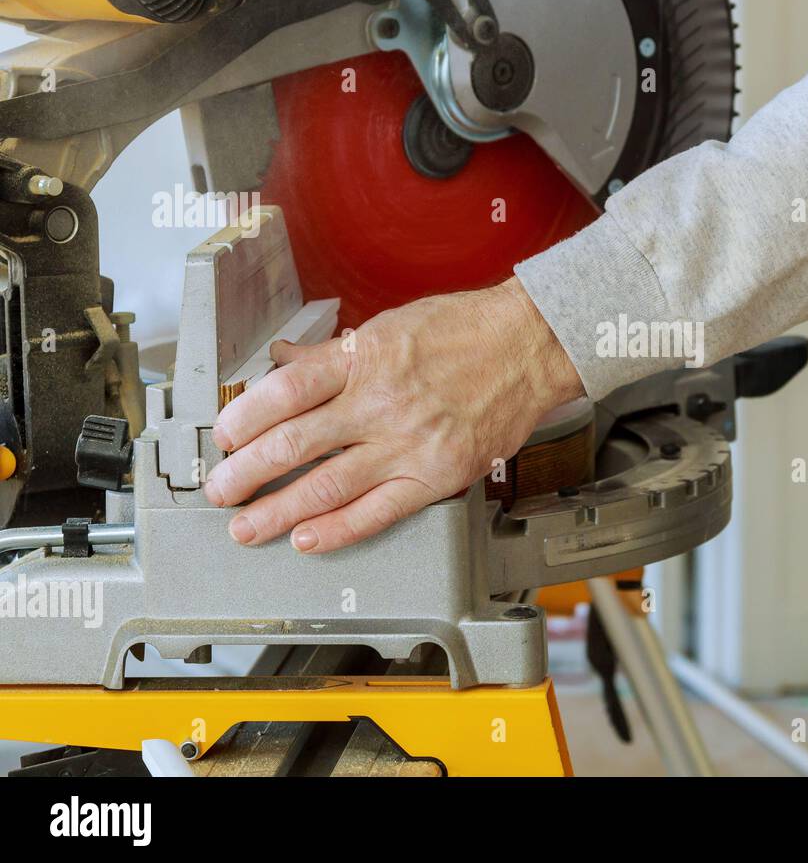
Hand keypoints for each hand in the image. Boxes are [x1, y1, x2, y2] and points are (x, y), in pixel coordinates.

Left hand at [203, 278, 583, 552]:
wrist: (531, 346)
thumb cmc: (466, 330)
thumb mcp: (390, 324)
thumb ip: (333, 353)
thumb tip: (282, 363)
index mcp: (364, 358)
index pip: (285, 391)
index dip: (244, 418)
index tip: (225, 437)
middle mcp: (381, 402)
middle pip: (293, 444)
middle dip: (246, 473)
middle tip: (220, 490)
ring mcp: (410, 442)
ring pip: (327, 486)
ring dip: (277, 511)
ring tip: (246, 526)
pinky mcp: (437, 474)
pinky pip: (379, 511)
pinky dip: (338, 530)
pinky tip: (307, 539)